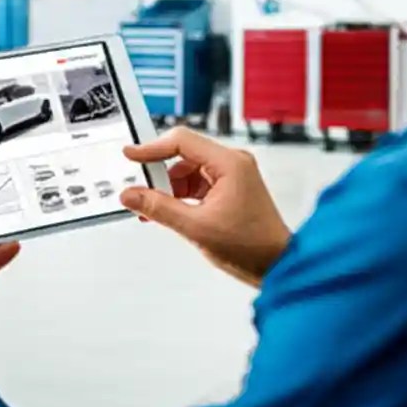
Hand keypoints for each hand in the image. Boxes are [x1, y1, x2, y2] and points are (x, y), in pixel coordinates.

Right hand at [121, 128, 290, 288]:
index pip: (181, 141)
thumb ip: (159, 208)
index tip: (131, 155)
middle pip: (183, 155)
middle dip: (159, 175)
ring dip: (169, 188)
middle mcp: (233, 163)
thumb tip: (132, 195)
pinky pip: (196, 183)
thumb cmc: (251, 246)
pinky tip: (168, 211)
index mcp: (229, 164)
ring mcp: (232, 175)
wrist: (276, 265)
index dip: (152, 148)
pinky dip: (180, 196)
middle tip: (140, 192)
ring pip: (187, 171)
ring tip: (154, 209)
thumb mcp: (195, 227)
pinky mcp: (229, 188)